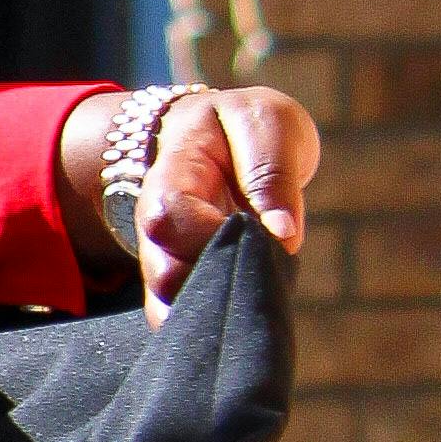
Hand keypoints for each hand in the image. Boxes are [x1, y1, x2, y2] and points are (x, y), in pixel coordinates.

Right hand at [62, 84, 317, 310]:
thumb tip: (283, 236)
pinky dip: (219, 317)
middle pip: (164, 276)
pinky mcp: (183, 280)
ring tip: (259, 283)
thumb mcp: (267, 124)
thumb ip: (272, 174)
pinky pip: (188, 315)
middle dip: (220, 282)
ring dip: (222, 304)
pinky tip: (246, 303)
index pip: (167, 218)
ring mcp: (165, 255)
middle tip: (264, 265)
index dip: (211, 236)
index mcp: (173, 174)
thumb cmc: (241, 127)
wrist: (215, 139)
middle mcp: (157, 223)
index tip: (260, 231)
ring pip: (172, 304)